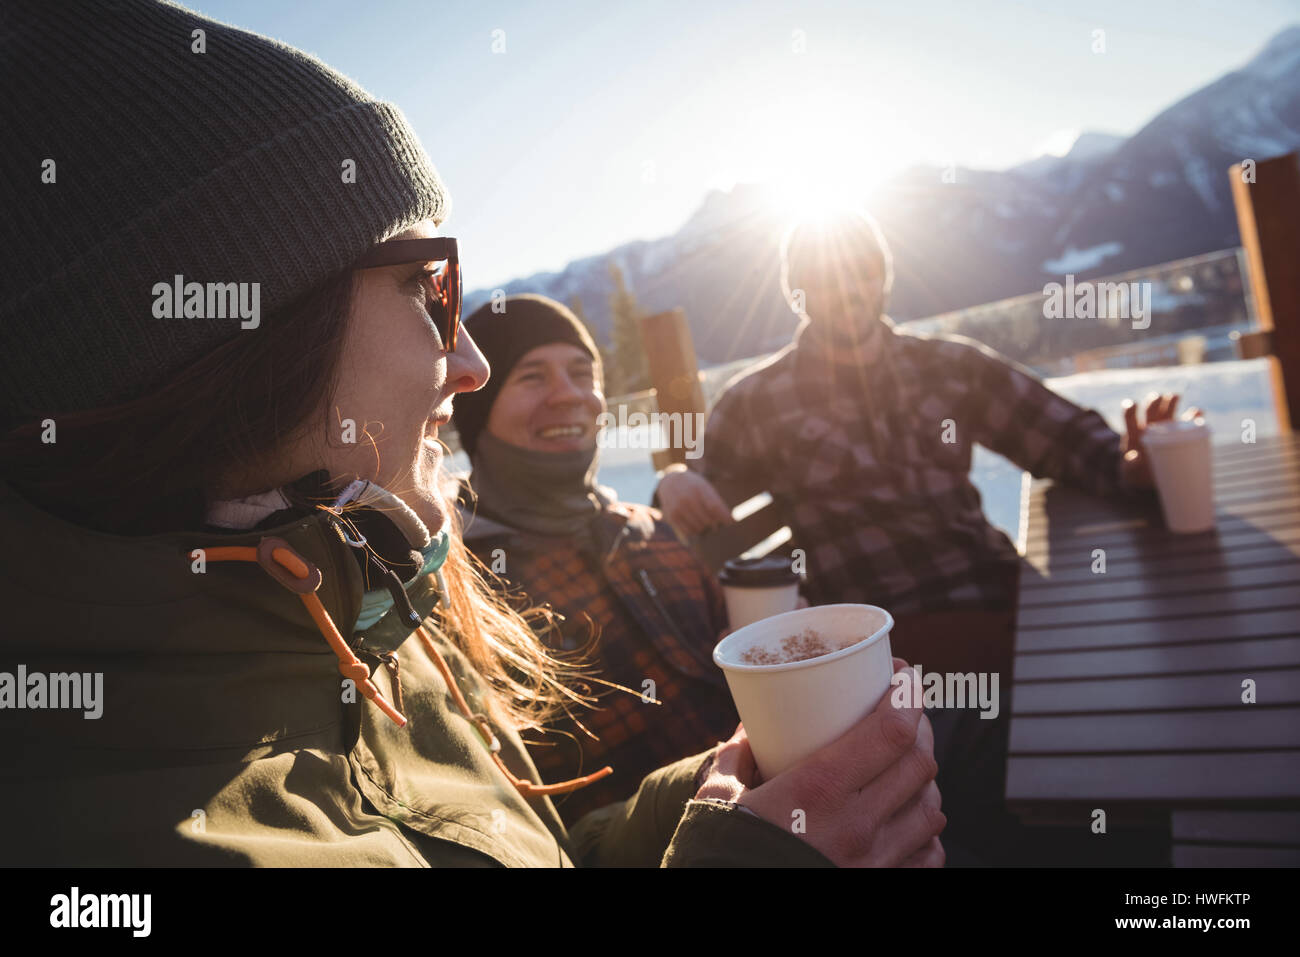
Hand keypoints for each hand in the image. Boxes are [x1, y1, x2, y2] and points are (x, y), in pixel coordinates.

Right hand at [656, 464, 733, 536]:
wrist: (670, 481)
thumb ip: (717, 502)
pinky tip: (696, 524)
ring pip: (699, 528)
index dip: (724, 517)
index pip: (714, 507)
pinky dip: (695, 531)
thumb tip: (730, 521)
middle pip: (708, 520)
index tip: (730, 522)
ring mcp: (678, 508)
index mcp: (699, 489)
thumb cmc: (694, 486)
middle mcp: (688, 498)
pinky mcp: (672, 517)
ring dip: (705, 529)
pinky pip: (688, 531)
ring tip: (706, 524)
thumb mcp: (706, 487)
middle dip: (715, 525)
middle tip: (716, 524)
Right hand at [694, 658, 945, 866]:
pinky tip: (909, 817)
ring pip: (931, 807)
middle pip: (920, 762)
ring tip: (909, 762)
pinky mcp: (880, 887)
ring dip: (925, 778)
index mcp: (818, 790)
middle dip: (920, 727)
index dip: (907, 694)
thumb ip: (736, 756)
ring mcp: (874, 863)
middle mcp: (857, 826)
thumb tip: (750, 726)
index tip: (903, 673)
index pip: (890, 731)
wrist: (731, 914)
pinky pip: (927, 854)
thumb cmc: (720, 851)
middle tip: (906, 711)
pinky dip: (926, 830)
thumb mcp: (719, 796)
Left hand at [1120, 392, 1203, 488]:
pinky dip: (1194, 416)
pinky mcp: (1182, 434)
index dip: (1130, 409)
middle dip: (1154, 402)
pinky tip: (1198, 412)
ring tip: (1174, 396)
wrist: (1154, 480)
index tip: (1132, 404)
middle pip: (1151, 410)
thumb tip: (1134, 457)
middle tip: (1158, 398)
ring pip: (1169, 410)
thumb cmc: (1138, 475)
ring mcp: (1167, 429)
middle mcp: (1150, 427)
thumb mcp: (1131, 473)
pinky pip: (1189, 422)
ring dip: (1171, 401)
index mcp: (1135, 433)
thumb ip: (1130, 466)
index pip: (1130, 416)